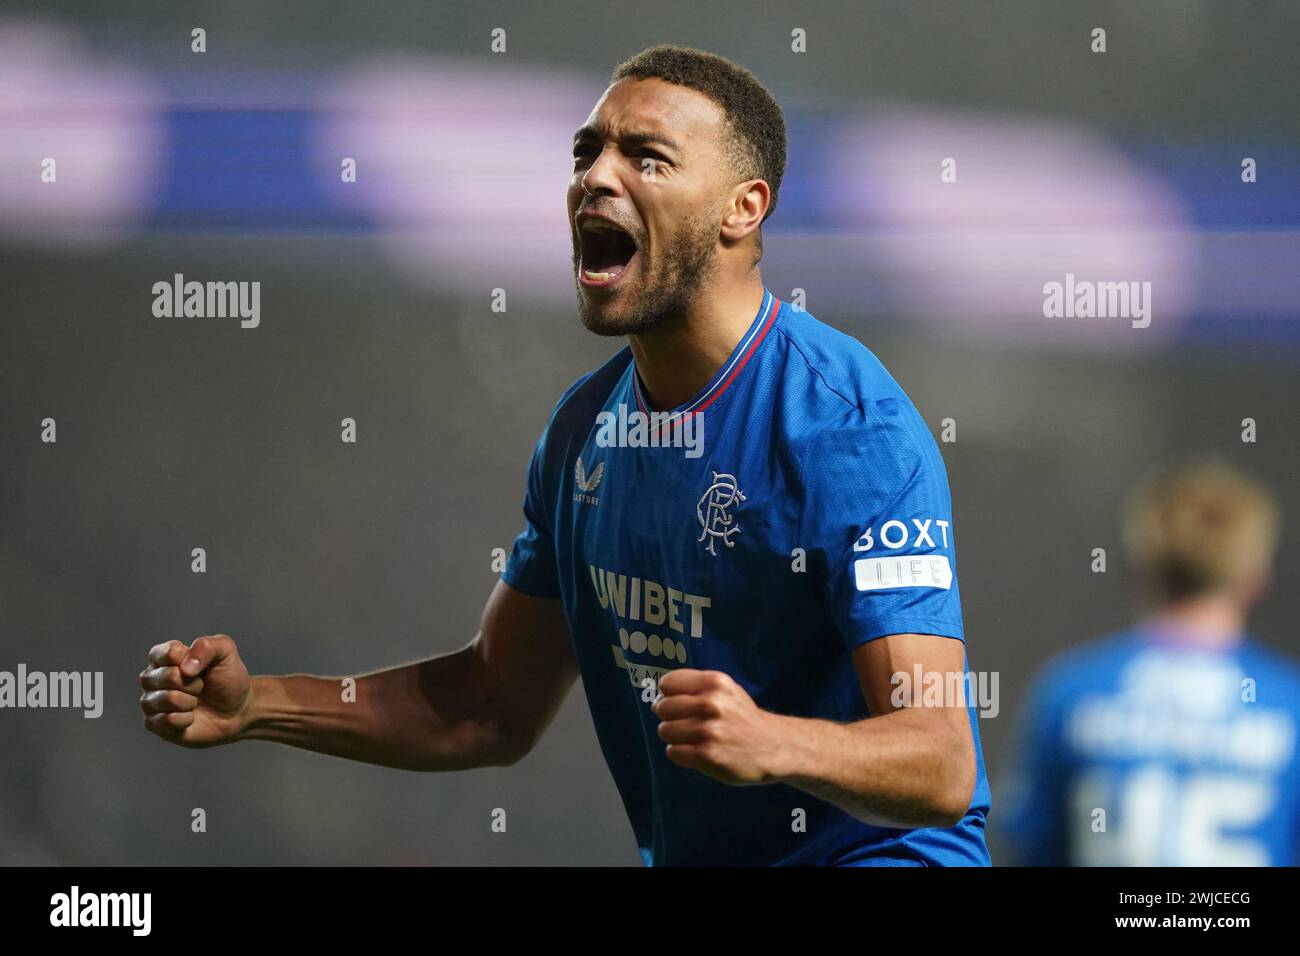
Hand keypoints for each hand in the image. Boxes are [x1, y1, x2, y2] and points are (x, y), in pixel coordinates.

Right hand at [139, 635, 252, 747]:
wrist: (236, 710)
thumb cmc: (227, 678)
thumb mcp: (225, 651)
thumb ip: (206, 646)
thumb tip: (185, 668)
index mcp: (163, 656)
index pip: (168, 653)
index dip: (191, 661)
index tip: (201, 667)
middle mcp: (152, 678)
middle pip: (168, 676)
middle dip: (194, 683)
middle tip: (201, 686)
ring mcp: (151, 702)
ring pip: (166, 699)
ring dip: (190, 701)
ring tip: (195, 702)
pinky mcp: (155, 725)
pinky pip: (166, 721)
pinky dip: (186, 719)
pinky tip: (190, 717)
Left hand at [652, 669, 787, 785]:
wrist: (772, 747)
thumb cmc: (742, 717)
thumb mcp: (726, 689)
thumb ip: (695, 687)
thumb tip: (659, 697)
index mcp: (715, 682)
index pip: (668, 683)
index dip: (668, 694)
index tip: (676, 702)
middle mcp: (711, 704)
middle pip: (662, 707)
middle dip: (668, 716)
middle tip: (683, 723)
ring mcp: (708, 731)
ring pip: (664, 730)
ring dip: (673, 737)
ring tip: (692, 738)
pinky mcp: (707, 756)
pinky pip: (673, 752)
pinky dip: (680, 753)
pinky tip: (696, 751)